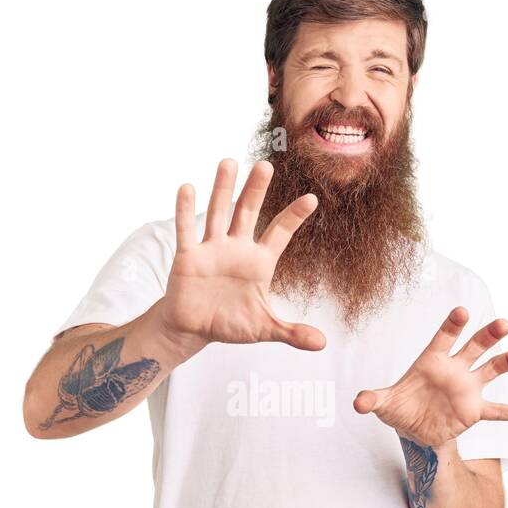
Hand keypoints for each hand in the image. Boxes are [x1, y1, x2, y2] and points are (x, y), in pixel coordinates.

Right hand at [151, 158, 325, 352]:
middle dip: (255, 190)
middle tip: (265, 165)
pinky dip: (185, 211)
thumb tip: (323, 345)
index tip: (312, 198)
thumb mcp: (264, 329)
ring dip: (222, 190)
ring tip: (228, 162)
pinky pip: (186, 231)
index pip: (280, 233)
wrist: (193, 329)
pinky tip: (188, 188)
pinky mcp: (187, 257)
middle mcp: (236, 248)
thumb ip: (292, 333)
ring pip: (218, 213)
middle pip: (248, 213)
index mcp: (259, 262)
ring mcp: (211, 249)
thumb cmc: (230, 323)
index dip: (294, 216)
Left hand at [353, 306, 507, 447]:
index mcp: (432, 360)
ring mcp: (468, 388)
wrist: (415, 429)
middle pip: (475, 346)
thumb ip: (373, 400)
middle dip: (489, 335)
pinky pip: (498, 410)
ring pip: (491, 369)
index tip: (462, 312)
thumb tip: (358, 403)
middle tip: (504, 324)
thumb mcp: (384, 404)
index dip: (452, 325)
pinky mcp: (475, 410)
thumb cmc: (401, 407)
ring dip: (506, 362)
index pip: (444, 338)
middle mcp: (454, 369)